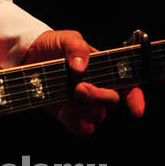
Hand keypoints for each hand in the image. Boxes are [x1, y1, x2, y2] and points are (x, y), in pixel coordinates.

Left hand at [21, 29, 144, 137]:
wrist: (28, 55)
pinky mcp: (67, 114)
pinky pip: (80, 127)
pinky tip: (63, 110)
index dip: (135, 98)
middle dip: (99, 97)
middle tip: (79, 88)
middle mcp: (97, 89)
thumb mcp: (66, 38)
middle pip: (111, 102)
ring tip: (68, 95)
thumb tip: (81, 66)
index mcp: (104, 70)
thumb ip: (76, 47)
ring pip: (96, 117)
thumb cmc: (53, 44)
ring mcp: (83, 104)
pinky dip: (74, 122)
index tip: (136, 110)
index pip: (128, 86)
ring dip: (84, 110)